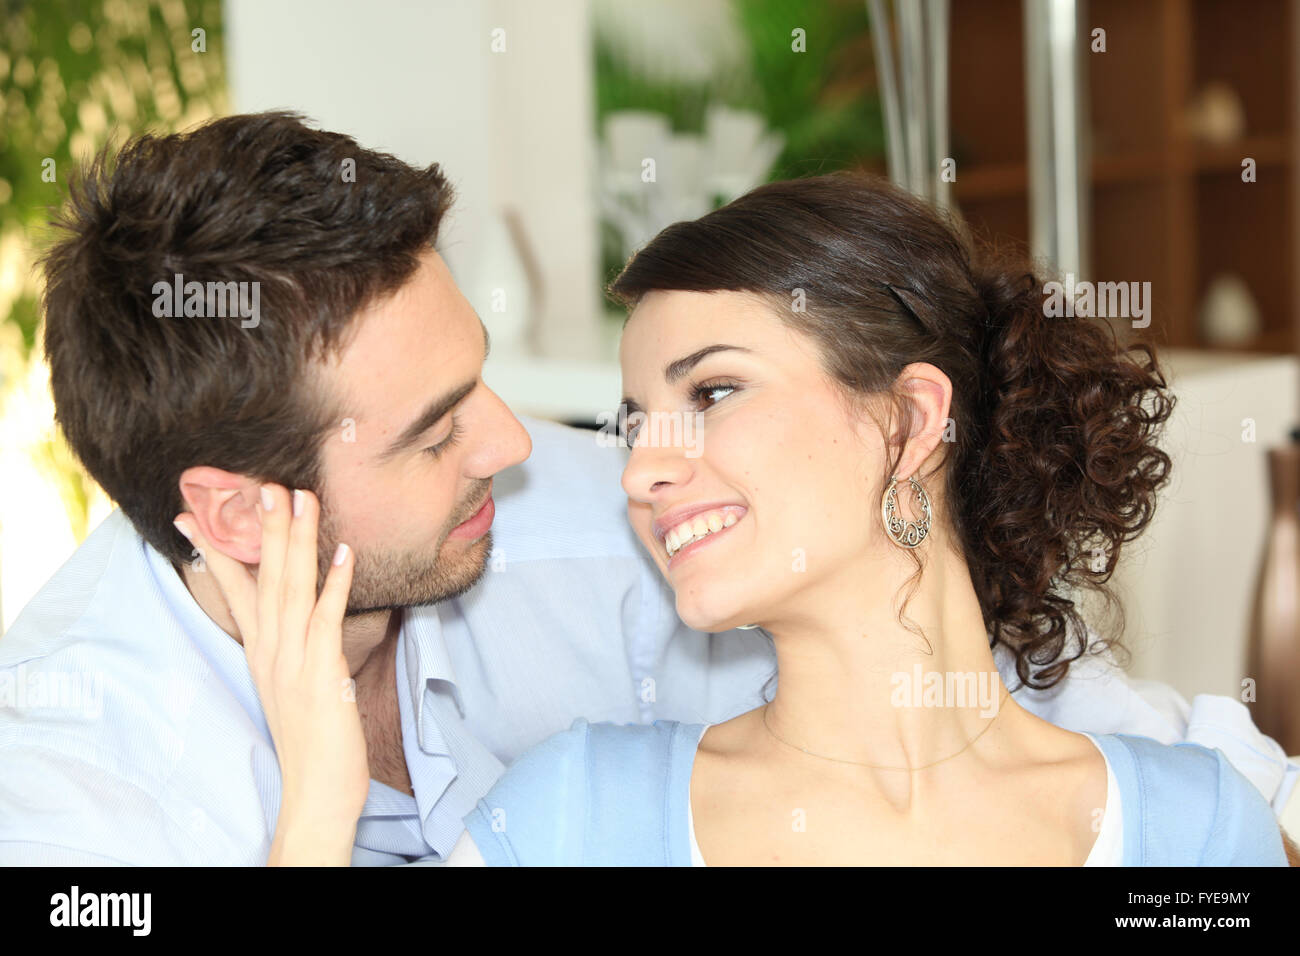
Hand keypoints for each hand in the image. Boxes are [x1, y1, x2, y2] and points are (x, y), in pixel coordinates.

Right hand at [174, 484, 368, 864]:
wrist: (316, 791)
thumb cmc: (312, 737)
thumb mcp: (291, 683)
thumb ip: (290, 646)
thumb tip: (298, 614)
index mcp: (260, 650)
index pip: (233, 590)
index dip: (217, 550)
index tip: (194, 513)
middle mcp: (270, 650)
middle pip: (264, 577)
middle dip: (263, 527)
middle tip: (263, 481)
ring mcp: (293, 660)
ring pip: (291, 587)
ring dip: (297, 540)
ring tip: (300, 497)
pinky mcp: (320, 673)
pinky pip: (327, 619)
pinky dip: (335, 584)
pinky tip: (343, 552)